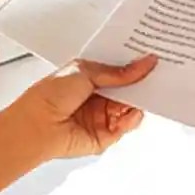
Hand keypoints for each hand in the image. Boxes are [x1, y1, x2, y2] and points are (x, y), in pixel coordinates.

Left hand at [0, 56, 158, 192]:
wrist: (35, 125)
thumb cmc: (50, 95)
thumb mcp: (85, 72)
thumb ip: (118, 72)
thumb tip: (145, 63)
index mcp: (91, 79)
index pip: (120, 71)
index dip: (135, 66)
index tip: (153, 58)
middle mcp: (98, 98)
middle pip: (129, 90)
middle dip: (142, 83)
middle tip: (158, 74)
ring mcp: (103, 117)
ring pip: (131, 108)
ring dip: (138, 101)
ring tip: (143, 94)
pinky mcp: (105, 136)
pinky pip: (127, 126)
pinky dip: (132, 119)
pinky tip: (131, 112)